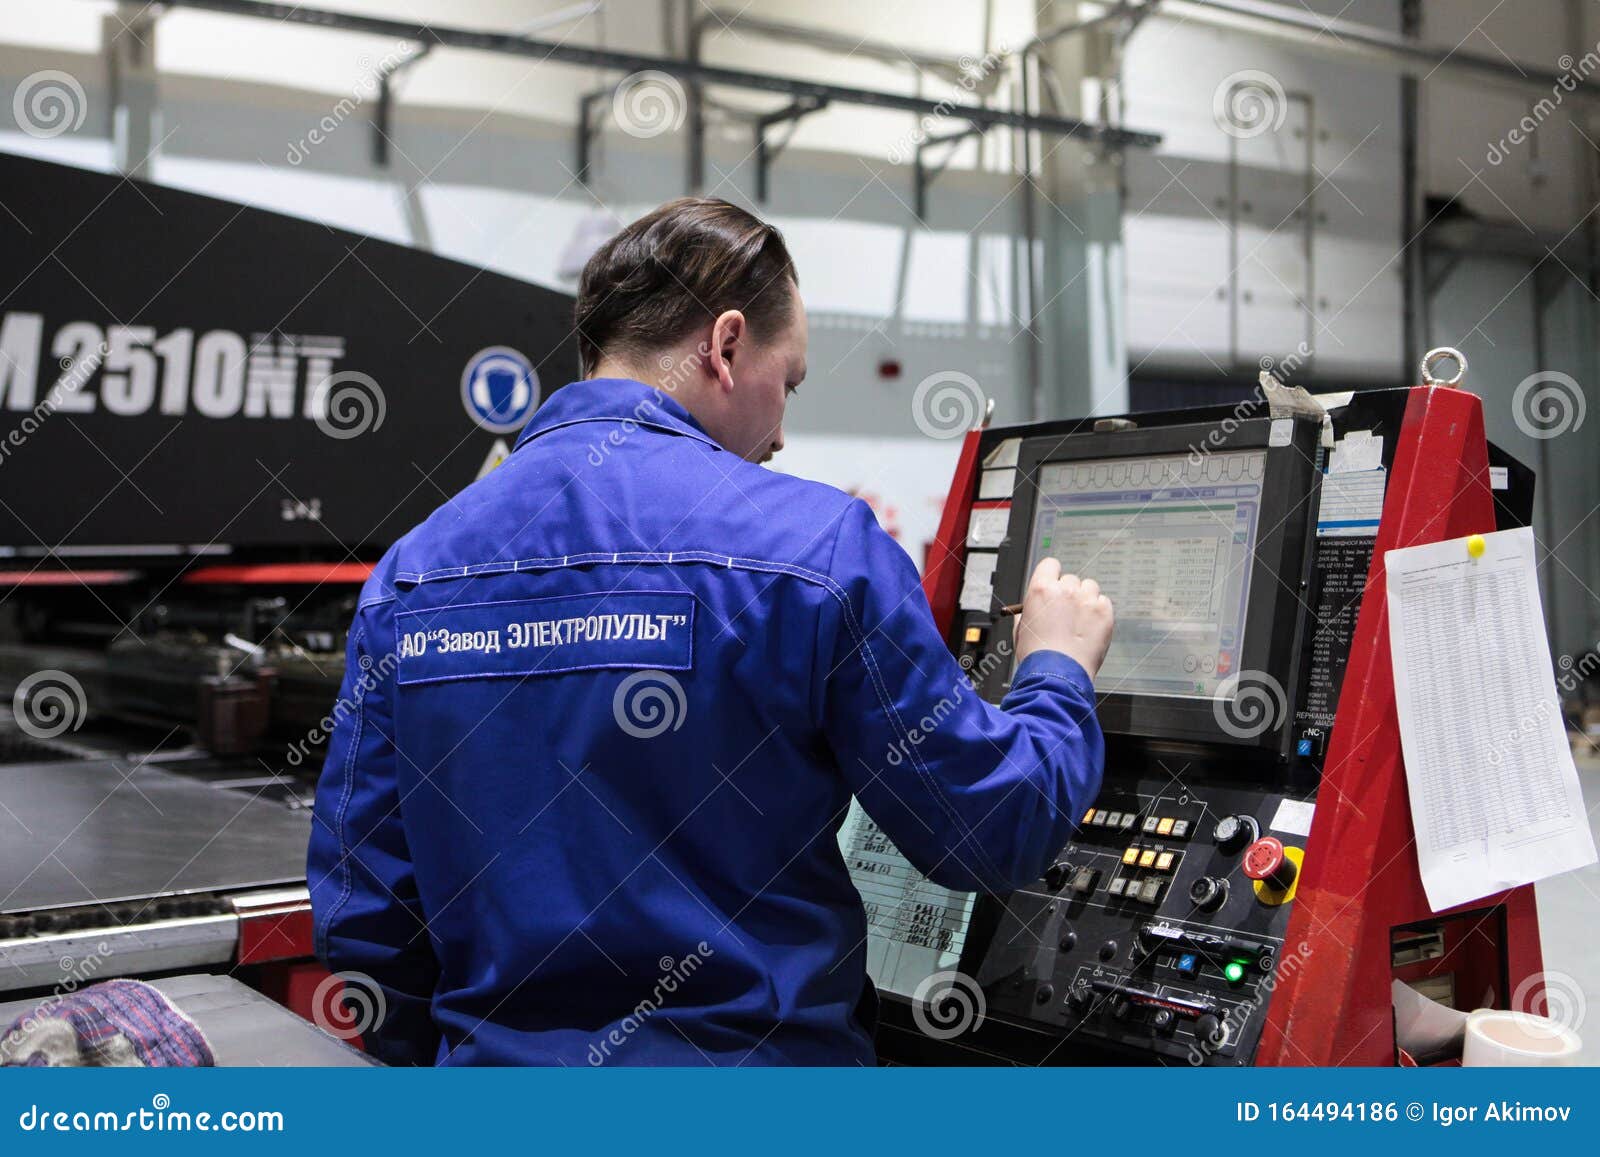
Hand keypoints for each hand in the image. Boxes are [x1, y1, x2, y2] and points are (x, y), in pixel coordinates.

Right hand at [1013, 558, 1114, 679]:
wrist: (1057, 674)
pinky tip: (1090, 628)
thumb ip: (1028, 611)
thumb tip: (1030, 608)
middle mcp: (1065, 590)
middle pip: (1071, 579)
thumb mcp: (1021, 629)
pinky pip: (1104, 602)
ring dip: (1086, 599)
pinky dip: (1099, 612)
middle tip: (1067, 612)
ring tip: (1080, 621)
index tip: (1055, 584)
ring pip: (1090, 587)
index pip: (1050, 564)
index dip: (1052, 575)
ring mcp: (1087, 600)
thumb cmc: (1037, 656)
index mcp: (1041, 589)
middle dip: (1069, 592)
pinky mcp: (1104, 612)